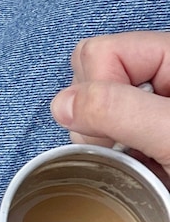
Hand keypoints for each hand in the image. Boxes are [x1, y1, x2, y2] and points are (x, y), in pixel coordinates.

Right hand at [51, 32, 169, 178]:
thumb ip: (120, 111)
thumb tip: (62, 104)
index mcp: (168, 54)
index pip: (97, 52)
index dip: (97, 94)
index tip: (121, 134)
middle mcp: (157, 72)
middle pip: (88, 73)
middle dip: (94, 117)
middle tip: (130, 150)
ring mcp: (149, 103)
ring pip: (91, 104)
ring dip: (104, 141)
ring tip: (142, 165)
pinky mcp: (146, 131)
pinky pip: (104, 130)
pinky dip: (113, 154)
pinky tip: (139, 169)